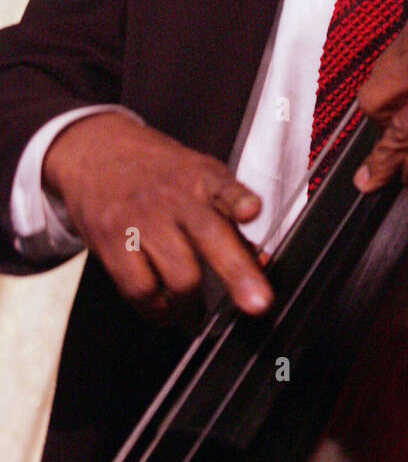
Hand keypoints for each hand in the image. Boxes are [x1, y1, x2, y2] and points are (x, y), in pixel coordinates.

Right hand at [43, 113, 271, 320]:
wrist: (96, 152)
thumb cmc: (159, 173)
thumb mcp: (200, 176)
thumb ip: (228, 216)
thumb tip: (258, 262)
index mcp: (202, 178)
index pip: (225, 186)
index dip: (241, 200)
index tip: (252, 211)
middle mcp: (173, 196)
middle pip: (208, 235)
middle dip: (236, 274)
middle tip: (257, 304)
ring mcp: (141, 219)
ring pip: (178, 275)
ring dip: (192, 303)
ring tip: (193, 309)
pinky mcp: (111, 242)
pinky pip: (140, 290)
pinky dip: (156, 309)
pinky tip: (163, 307)